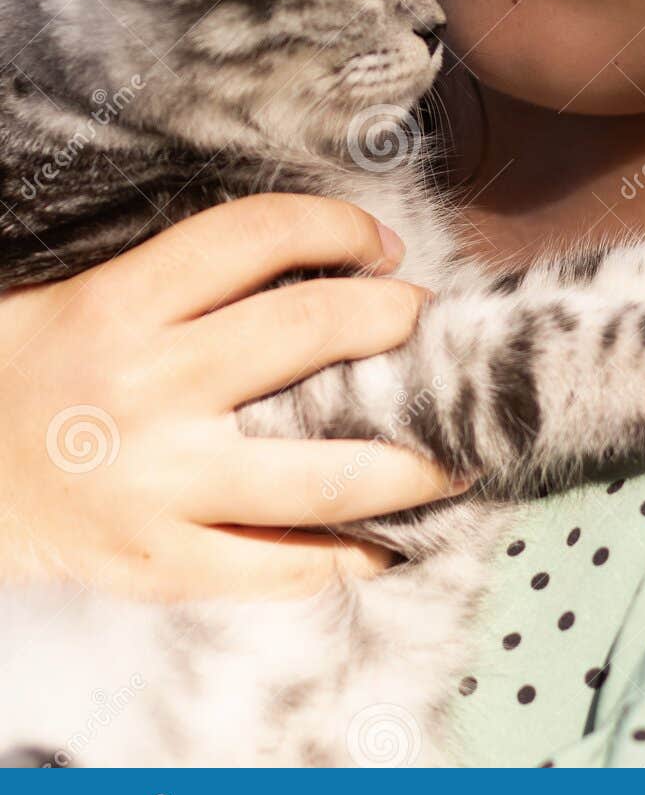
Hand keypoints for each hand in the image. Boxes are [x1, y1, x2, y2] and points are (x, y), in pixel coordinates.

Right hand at [0, 194, 465, 600]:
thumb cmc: (33, 373)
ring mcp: (157, 484)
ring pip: (319, 473)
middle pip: (305, 332)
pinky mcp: (160, 563)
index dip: (336, 227)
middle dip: (392, 321)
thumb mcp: (91, 297)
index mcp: (124, 305)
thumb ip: (190, 280)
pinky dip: (347, 559)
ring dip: (407, 461)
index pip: (254, 236)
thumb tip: (323, 264)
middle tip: (425, 322)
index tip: (381, 244)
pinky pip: (279, 566)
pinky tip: (387, 545)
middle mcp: (147, 388)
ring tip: (453, 451)